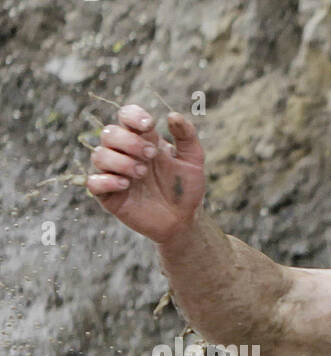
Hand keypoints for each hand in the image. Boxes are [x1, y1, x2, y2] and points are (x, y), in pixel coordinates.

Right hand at [86, 104, 204, 244]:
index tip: (148, 125)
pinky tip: (125, 184)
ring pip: (99, 155)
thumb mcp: (193, 161)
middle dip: (129, 141)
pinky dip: (106, 180)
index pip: (125, 116)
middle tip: (151, 155)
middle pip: (109, 133)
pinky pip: (93, 183)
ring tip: (142, 173)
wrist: (184, 220)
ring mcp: (114, 173)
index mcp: (142, 140)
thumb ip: (187, 137)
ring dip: (120, 160)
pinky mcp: (109, 195)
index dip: (132, 115)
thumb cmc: (185, 189)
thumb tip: (172, 115)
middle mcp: (124, 153)